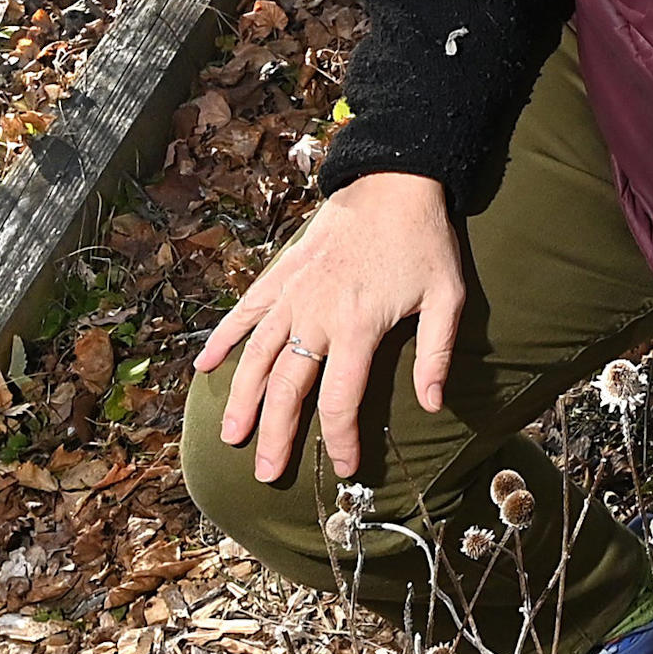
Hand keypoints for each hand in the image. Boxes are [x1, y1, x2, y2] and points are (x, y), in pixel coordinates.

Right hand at [195, 171, 467, 487]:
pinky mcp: (280, 274)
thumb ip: (437, 353)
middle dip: (276, 435)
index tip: (344, 468)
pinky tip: (205, 368)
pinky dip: (223, 340)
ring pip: (257, 357)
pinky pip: (245, 313)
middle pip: (287, 388)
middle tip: (266, 473)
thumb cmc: (425, 240)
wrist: (393, 180)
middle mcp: (316, 315)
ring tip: (232, 436)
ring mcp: (292, 294)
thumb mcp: (447, 296)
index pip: (341, 400)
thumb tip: (434, 405)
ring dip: (242, 399)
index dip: (339, 440)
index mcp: (358, 327)